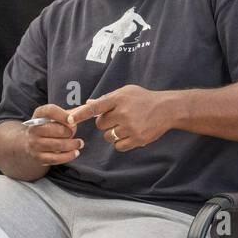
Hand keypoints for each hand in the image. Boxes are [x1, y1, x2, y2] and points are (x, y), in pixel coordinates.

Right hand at [23, 104, 81, 165]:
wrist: (34, 142)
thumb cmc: (51, 126)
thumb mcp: (58, 117)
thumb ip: (71, 113)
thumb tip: (90, 106)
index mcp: (39, 114)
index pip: (49, 110)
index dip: (62, 115)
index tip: (73, 120)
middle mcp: (33, 128)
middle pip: (56, 129)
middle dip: (69, 132)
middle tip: (75, 133)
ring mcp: (34, 143)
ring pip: (58, 145)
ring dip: (72, 145)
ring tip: (80, 143)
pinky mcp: (38, 157)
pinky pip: (56, 158)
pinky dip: (68, 156)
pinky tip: (75, 152)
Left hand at [66, 86, 182, 151]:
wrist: (167, 109)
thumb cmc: (144, 99)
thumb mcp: (126, 92)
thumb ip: (108, 99)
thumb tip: (88, 103)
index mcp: (118, 99)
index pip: (95, 107)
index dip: (81, 113)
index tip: (69, 119)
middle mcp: (123, 113)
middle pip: (100, 125)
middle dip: (106, 123)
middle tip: (118, 117)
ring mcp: (130, 127)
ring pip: (108, 136)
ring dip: (114, 133)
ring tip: (127, 125)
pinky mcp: (137, 139)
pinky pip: (118, 146)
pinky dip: (121, 142)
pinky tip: (130, 134)